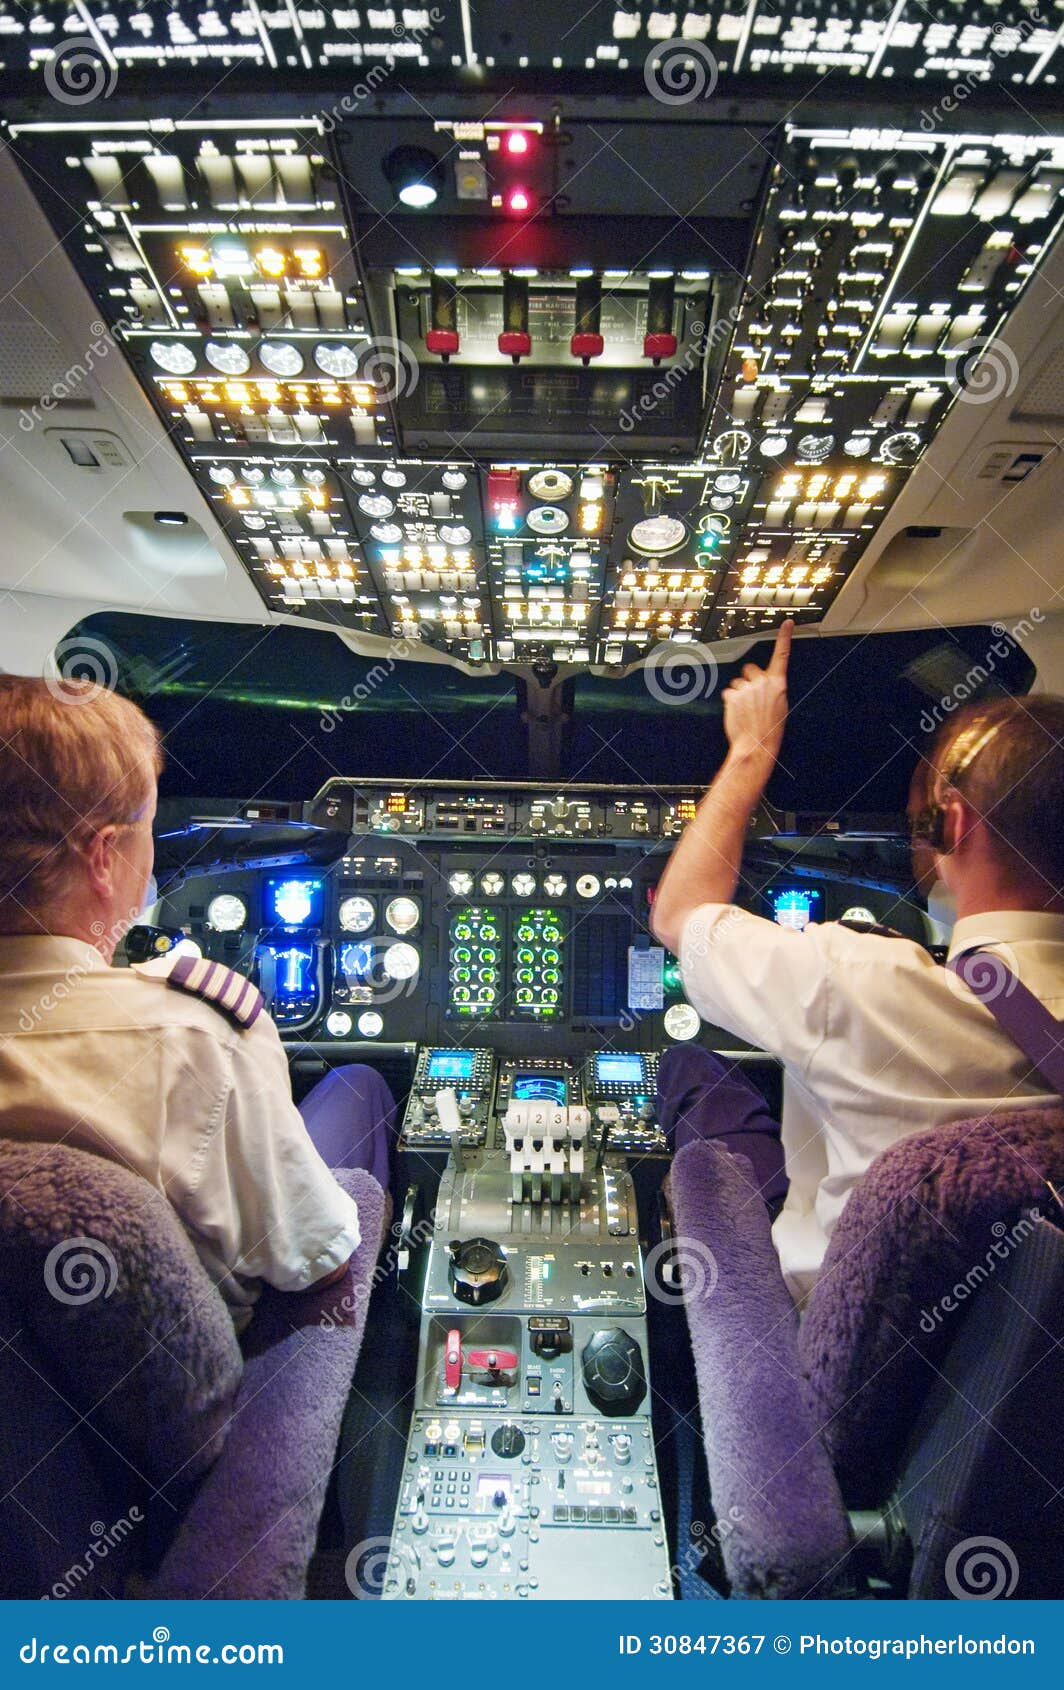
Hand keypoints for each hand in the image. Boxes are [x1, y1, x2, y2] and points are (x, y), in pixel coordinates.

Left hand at [721, 619, 792, 766]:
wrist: (757, 744)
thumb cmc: (770, 729)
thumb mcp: (780, 705)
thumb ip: (772, 689)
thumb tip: (764, 685)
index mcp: (778, 683)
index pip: (782, 654)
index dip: (784, 637)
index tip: (786, 624)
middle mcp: (763, 682)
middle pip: (750, 668)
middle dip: (749, 679)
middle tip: (752, 697)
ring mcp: (747, 687)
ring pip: (738, 682)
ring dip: (740, 692)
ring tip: (746, 710)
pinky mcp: (733, 694)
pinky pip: (729, 692)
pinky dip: (731, 701)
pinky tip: (738, 712)